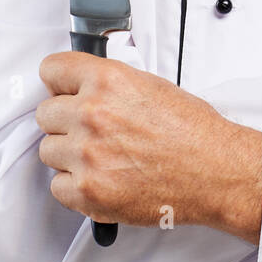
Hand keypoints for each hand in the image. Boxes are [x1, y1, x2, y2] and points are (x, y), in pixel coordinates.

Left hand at [36, 52, 261, 241]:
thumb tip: (81, 88)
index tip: (62, 91)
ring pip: (48, 151)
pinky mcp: (88, 191)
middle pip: (45, 114)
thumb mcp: (151, 85)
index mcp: (108, 81)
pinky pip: (57, 187)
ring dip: (69, 155)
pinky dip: (75, 187)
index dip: (58, 83)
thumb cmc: (193, 131)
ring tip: (102, 157)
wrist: (216, 171)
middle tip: (90, 131)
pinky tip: (102, 179)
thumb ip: (110, 84)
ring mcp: (87, 154)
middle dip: (65, 122)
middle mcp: (93, 114)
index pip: (51, 70)